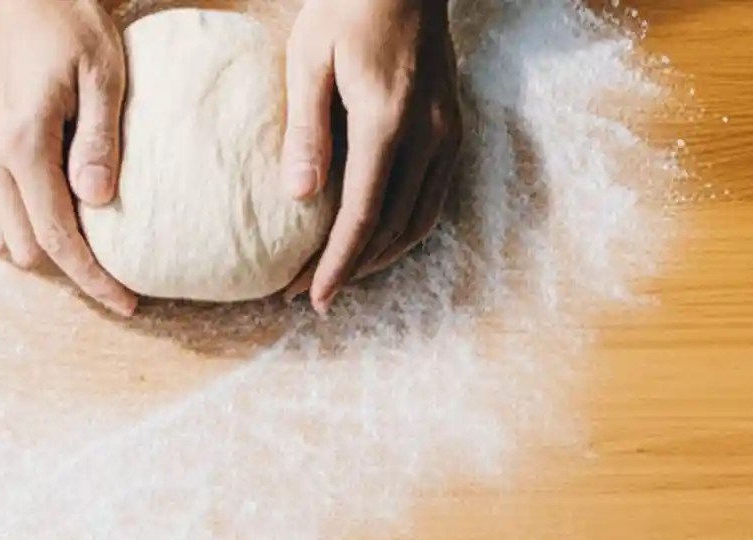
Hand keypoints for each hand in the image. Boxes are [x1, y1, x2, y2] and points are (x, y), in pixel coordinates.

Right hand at [0, 0, 136, 315]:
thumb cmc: (68, 20)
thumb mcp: (104, 71)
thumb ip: (100, 140)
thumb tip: (98, 202)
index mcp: (22, 143)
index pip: (59, 238)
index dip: (94, 279)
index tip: (127, 303)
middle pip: (27, 247)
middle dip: (70, 262)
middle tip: (112, 257)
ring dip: (36, 244)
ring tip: (76, 232)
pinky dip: (1, 226)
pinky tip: (31, 217)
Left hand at [281, 0, 462, 312]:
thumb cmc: (344, 7)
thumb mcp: (309, 61)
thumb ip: (306, 131)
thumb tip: (299, 197)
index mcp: (387, 121)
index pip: (362, 216)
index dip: (336, 264)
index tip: (310, 297)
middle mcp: (428, 134)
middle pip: (392, 228)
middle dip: (351, 269)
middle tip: (310, 293)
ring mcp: (448, 131)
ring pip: (420, 218)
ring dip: (380, 255)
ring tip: (341, 274)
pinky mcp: (453, 125)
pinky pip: (433, 195)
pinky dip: (404, 227)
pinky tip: (375, 236)